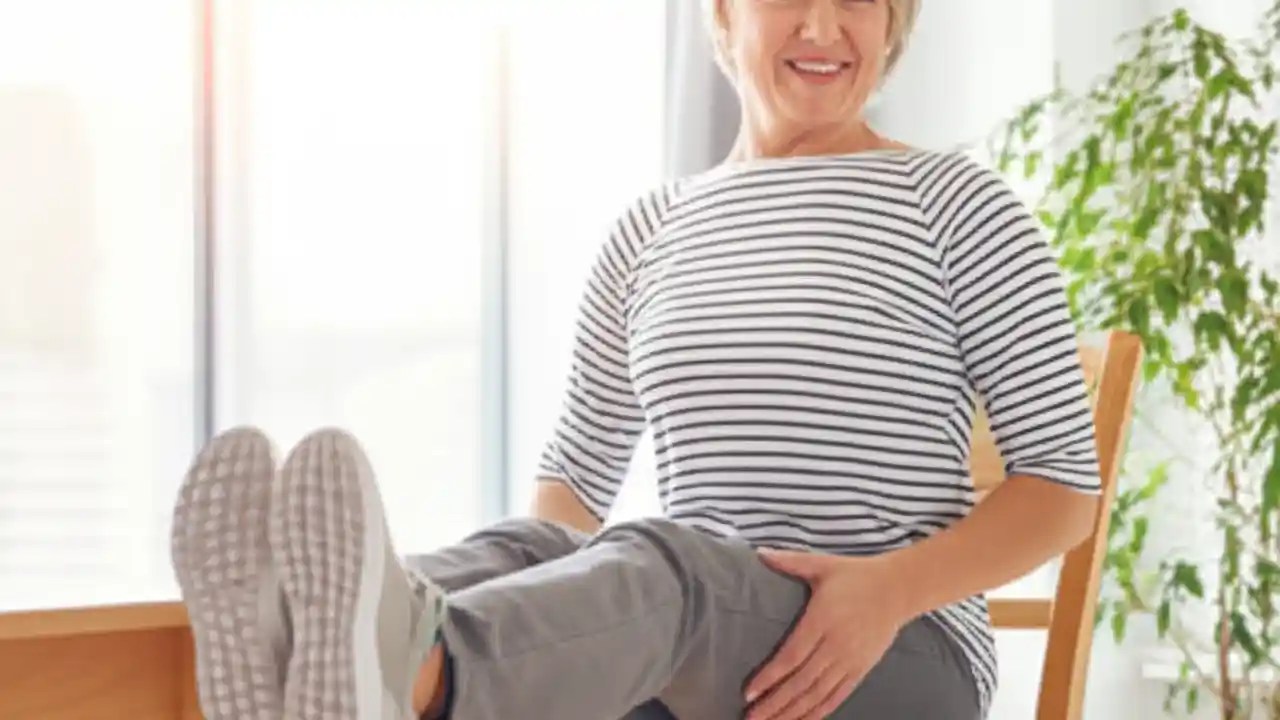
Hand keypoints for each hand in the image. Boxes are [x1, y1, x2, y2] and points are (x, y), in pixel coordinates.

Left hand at [744, 550, 908, 719]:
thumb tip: (760, 553)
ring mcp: (850, 661)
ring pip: (818, 695)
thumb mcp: (823, 565)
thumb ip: (790, 562)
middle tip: (751, 718)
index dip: (770, 677)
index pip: (792, 656)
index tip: (749, 692)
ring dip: (792, 713)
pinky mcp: (861, 669)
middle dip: (775, 703)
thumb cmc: (856, 575)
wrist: (898, 589)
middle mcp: (836, 645)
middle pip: (801, 682)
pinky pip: (837, 697)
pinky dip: (818, 712)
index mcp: (822, 620)